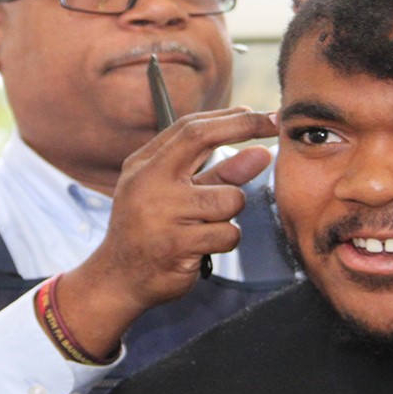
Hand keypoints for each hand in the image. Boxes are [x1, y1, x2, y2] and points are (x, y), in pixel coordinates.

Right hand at [55, 107, 277, 357]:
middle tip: (274, 125)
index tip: (261, 114)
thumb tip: (262, 152)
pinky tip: (203, 246)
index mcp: (144, 165)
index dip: (229, 117)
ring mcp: (160, 213)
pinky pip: (227, 233)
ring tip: (208, 225)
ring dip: (232, 211)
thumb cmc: (151, 230)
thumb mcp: (177, 195)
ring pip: (228, 198)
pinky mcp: (175, 245)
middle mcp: (148, 182)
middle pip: (201, 138)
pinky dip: (225, 240)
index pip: (189, 127)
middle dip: (244, 126)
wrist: (118, 279)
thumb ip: (219, 174)